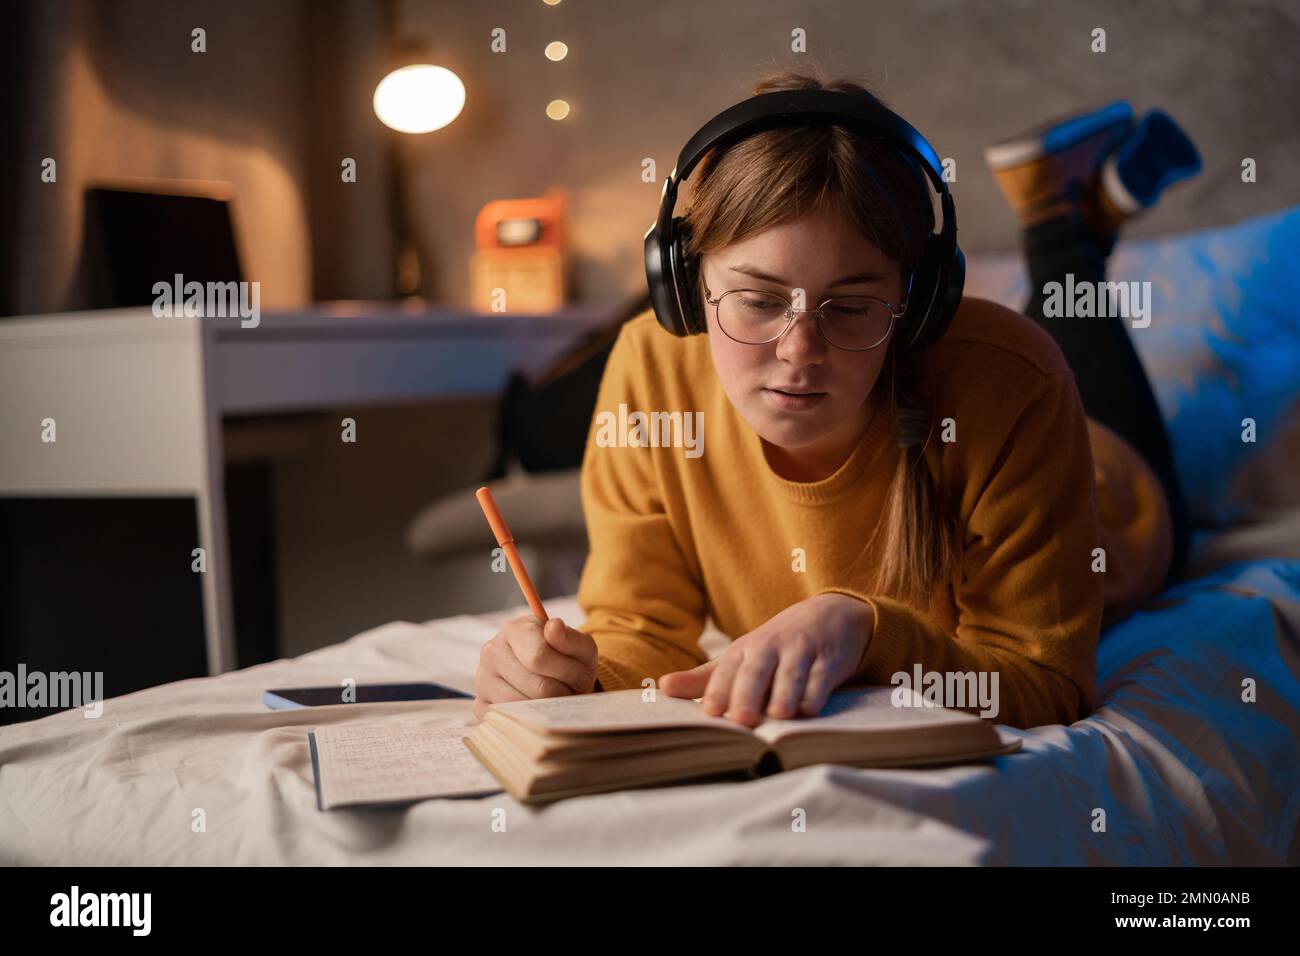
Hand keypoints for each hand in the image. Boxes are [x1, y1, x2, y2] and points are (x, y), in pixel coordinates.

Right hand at [473, 615, 597, 720]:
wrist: (547, 674)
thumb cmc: (564, 658)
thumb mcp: (578, 646)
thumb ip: (571, 638)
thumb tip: (555, 627)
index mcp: (514, 629)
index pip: (540, 656)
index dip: (569, 672)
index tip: (581, 675)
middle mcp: (492, 651)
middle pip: (537, 687)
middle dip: (564, 693)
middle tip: (573, 691)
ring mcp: (482, 679)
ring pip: (525, 707)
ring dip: (551, 709)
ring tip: (558, 699)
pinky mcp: (480, 705)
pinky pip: (512, 721)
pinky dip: (534, 720)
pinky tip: (542, 708)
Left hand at [658, 593, 873, 726]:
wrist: (829, 615)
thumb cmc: (776, 647)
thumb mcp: (741, 657)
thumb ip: (705, 677)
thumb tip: (662, 687)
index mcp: (745, 650)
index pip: (728, 670)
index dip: (720, 690)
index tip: (710, 711)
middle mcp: (771, 648)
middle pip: (757, 671)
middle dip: (748, 693)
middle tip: (741, 719)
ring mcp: (802, 652)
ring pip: (791, 674)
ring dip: (784, 693)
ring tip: (778, 716)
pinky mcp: (830, 659)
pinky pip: (822, 677)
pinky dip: (817, 693)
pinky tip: (810, 710)